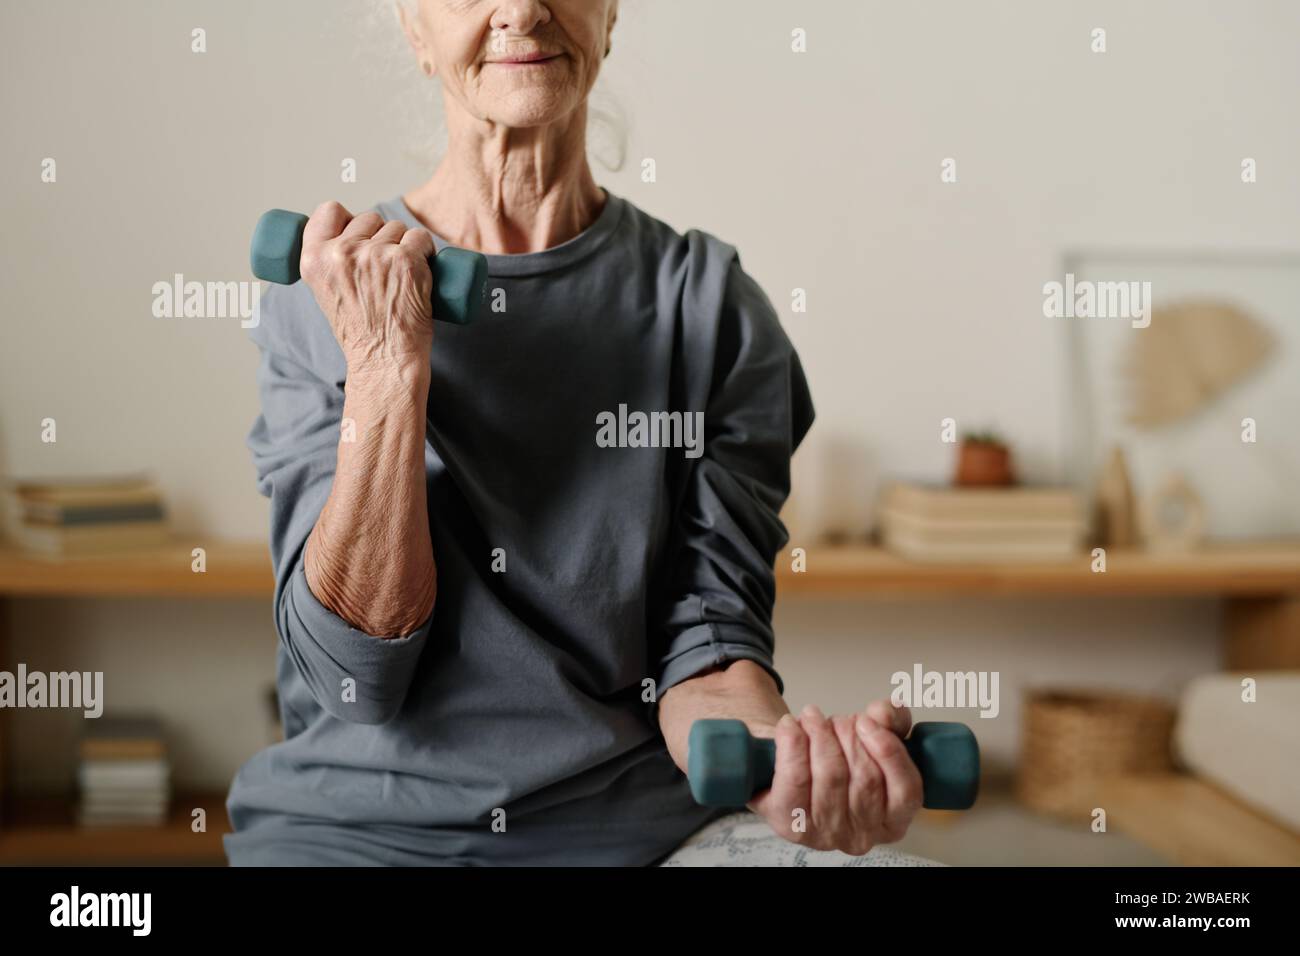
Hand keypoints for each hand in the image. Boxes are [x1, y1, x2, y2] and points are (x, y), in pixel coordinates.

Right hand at [298, 201, 436, 374]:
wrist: (384, 359)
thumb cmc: (361, 331)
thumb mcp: (326, 291)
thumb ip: (329, 261)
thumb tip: (346, 232)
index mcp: (314, 259)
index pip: (329, 210)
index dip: (348, 219)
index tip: (359, 235)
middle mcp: (341, 253)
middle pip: (369, 218)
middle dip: (380, 237)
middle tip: (384, 271)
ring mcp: (375, 255)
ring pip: (397, 227)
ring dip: (404, 245)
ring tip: (400, 277)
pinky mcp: (406, 260)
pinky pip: (421, 238)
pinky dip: (426, 251)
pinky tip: (421, 271)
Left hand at [746, 699, 922, 854]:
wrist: (787, 760)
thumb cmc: (838, 752)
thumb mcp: (875, 733)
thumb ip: (891, 719)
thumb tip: (883, 714)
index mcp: (894, 821)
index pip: (906, 791)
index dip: (889, 752)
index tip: (866, 721)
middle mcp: (863, 836)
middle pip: (866, 779)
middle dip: (849, 737)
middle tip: (837, 719)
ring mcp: (825, 835)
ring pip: (831, 776)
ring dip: (821, 734)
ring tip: (813, 718)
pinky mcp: (791, 824)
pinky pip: (795, 778)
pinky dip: (792, 744)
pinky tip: (790, 725)